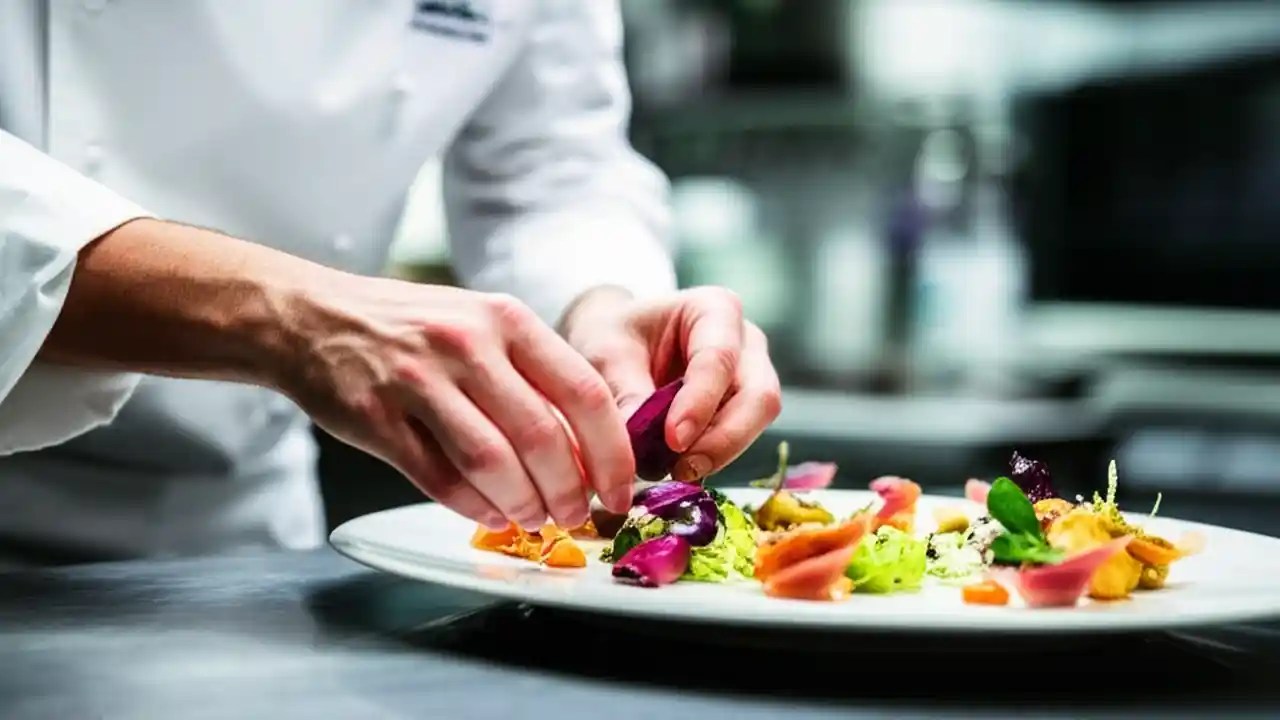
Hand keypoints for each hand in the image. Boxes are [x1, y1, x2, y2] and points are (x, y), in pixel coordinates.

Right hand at [275, 272, 635, 530]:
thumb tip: (588, 452)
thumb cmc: (413, 327)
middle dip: (570, 491)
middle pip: (542, 436)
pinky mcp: (376, 417)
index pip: (584, 391)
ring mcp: (418, 380)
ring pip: (492, 463)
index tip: (622, 488)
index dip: (613, 452)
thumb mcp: (481, 325)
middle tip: (576, 516)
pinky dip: (473, 508)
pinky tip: (492, 516)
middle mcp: (466, 344)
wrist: (313, 316)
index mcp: (506, 319)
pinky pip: (439, 478)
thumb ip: (532, 377)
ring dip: (523, 505)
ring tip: (534, 520)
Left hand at [560, 286, 781, 482]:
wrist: (617, 343)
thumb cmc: (614, 336)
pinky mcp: (744, 406)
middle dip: (725, 437)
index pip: (719, 358)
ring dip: (722, 451)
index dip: (700, 403)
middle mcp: (745, 341)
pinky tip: (681, 467)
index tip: (673, 439)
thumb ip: (625, 392)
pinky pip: (743, 435)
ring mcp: (751, 374)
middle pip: (758, 395)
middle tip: (682, 468)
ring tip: (676, 470)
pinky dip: (715, 455)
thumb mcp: (607, 354)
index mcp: (714, 309)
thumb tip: (640, 443)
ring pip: (757, 420)